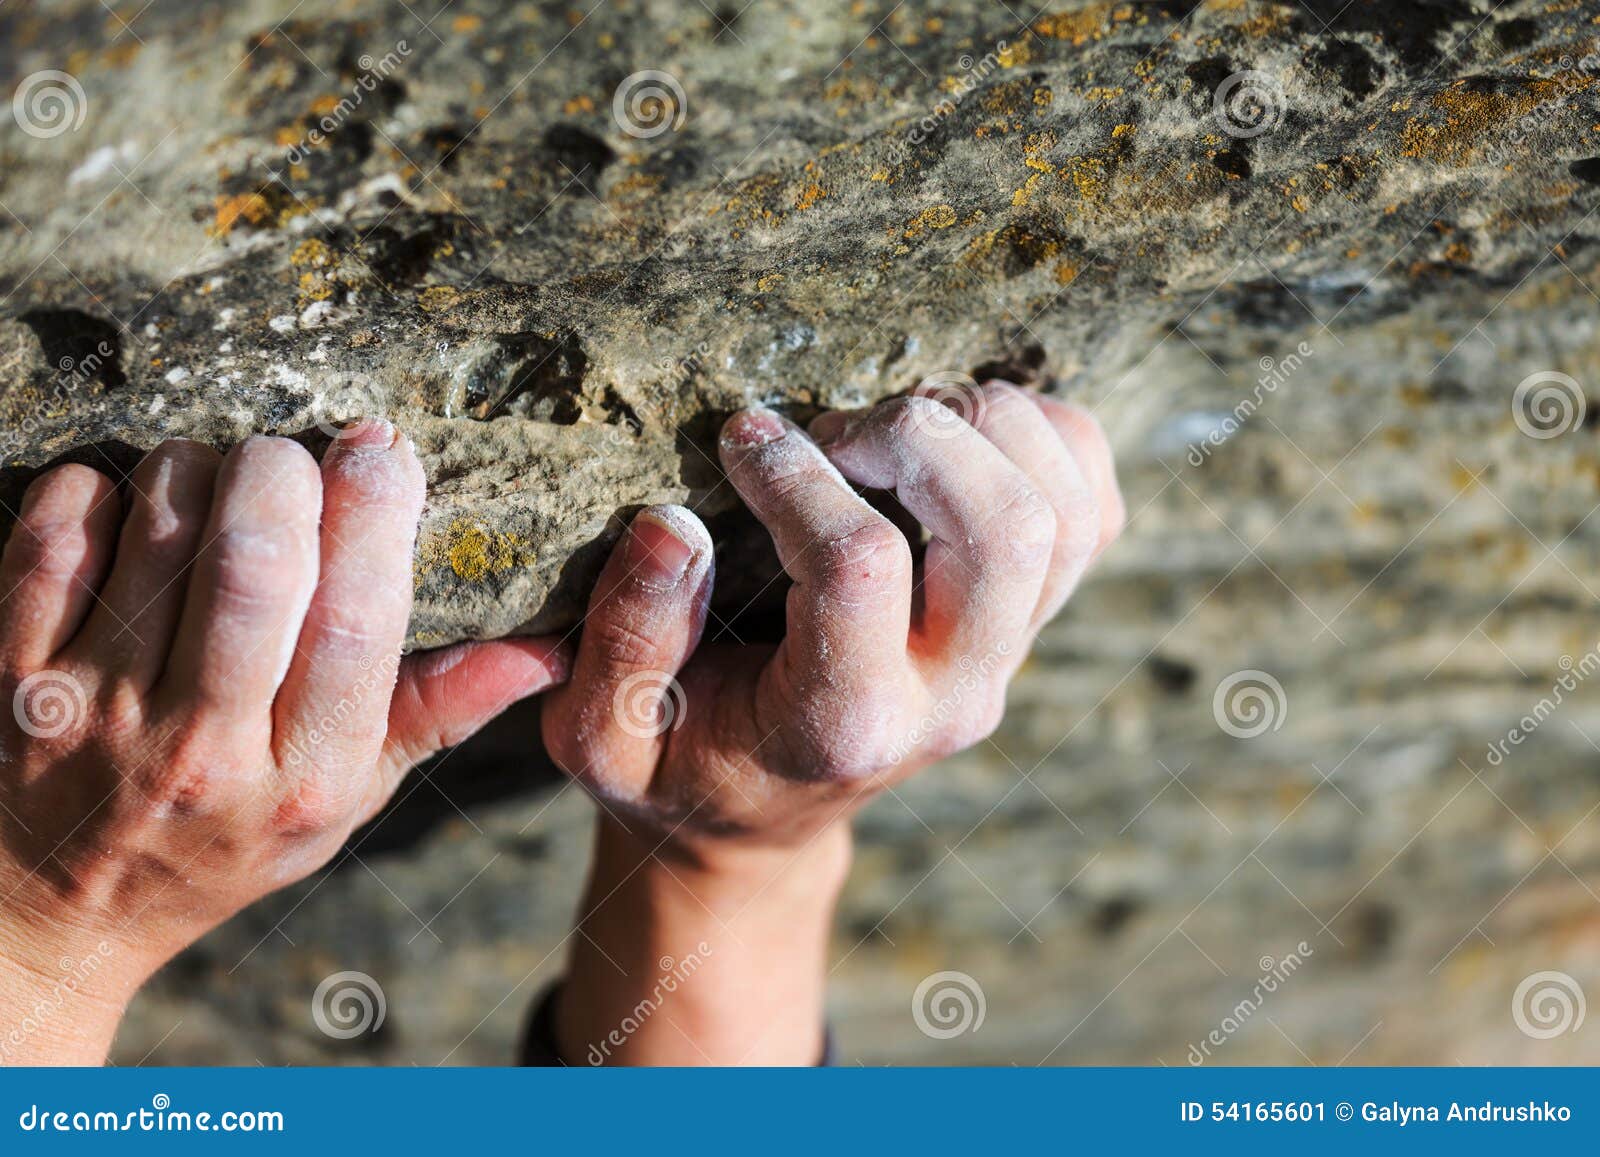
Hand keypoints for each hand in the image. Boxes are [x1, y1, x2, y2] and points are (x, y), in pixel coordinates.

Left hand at [0, 421, 566, 1063]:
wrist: (54, 910)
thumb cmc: (225, 840)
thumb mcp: (347, 797)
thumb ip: (435, 713)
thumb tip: (543, 649)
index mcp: (304, 776)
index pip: (357, 623)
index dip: (377, 515)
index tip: (386, 447)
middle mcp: (202, 749)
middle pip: (257, 565)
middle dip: (286, 473)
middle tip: (297, 453)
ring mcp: (98, 712)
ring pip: (163, 533)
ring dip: (202, 468)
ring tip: (221, 475)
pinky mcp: (18, 679)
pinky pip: (60, 538)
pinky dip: (102, 491)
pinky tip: (133, 505)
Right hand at [543, 381, 1121, 1064]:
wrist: (765, 819)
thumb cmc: (679, 767)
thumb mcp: (607, 738)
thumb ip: (626, 642)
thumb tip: (672, 525)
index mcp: (843, 723)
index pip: (859, 563)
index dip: (795, 475)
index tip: (739, 441)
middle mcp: (951, 693)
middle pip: (1004, 527)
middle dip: (916, 434)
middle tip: (832, 429)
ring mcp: (1007, 656)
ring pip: (1063, 508)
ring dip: (984, 427)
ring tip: (889, 426)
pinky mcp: (1033, 618)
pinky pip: (1093, 506)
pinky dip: (1044, 441)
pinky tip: (956, 438)